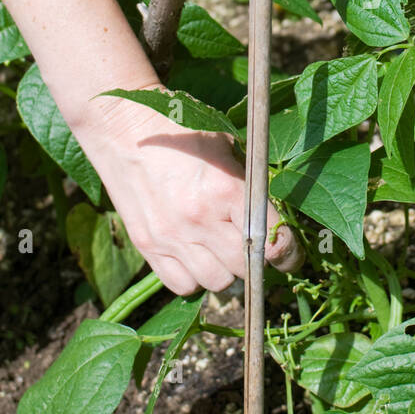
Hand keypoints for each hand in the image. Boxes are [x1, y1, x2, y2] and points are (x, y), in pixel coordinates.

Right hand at [68, 87, 300, 295]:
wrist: (123, 127)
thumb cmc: (181, 131)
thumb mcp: (225, 147)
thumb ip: (249, 184)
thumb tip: (273, 218)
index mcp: (226, 190)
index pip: (271, 240)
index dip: (288, 252)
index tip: (290, 255)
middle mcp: (200, 219)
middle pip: (245, 267)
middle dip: (256, 260)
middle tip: (253, 247)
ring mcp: (172, 237)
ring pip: (216, 282)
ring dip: (225, 271)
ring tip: (222, 251)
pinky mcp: (147, 246)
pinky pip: (182, 286)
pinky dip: (194, 279)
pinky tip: (195, 258)